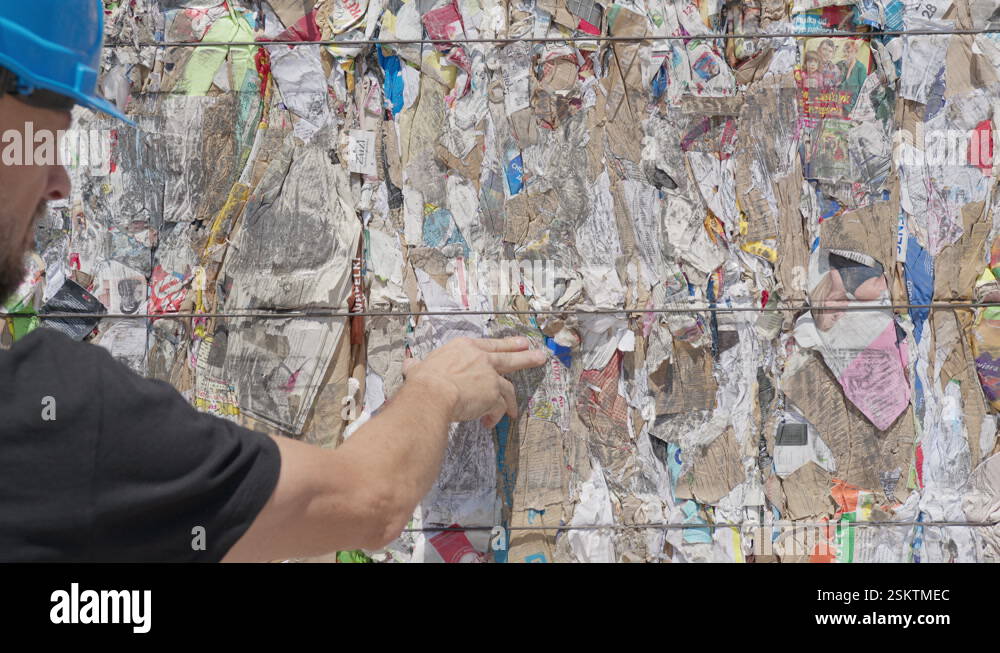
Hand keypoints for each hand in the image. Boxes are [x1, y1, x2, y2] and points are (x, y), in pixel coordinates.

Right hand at [401, 336, 548, 428]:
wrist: (432, 394)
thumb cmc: (423, 381)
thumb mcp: (419, 367)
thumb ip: (418, 367)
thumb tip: (410, 366)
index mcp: (464, 347)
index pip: (489, 344)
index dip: (505, 344)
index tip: (518, 343)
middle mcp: (480, 358)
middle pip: (509, 356)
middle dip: (526, 356)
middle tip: (539, 356)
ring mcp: (489, 376)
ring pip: (509, 385)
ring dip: (514, 399)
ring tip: (517, 409)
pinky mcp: (493, 394)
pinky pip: (499, 407)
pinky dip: (495, 416)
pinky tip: (490, 423)